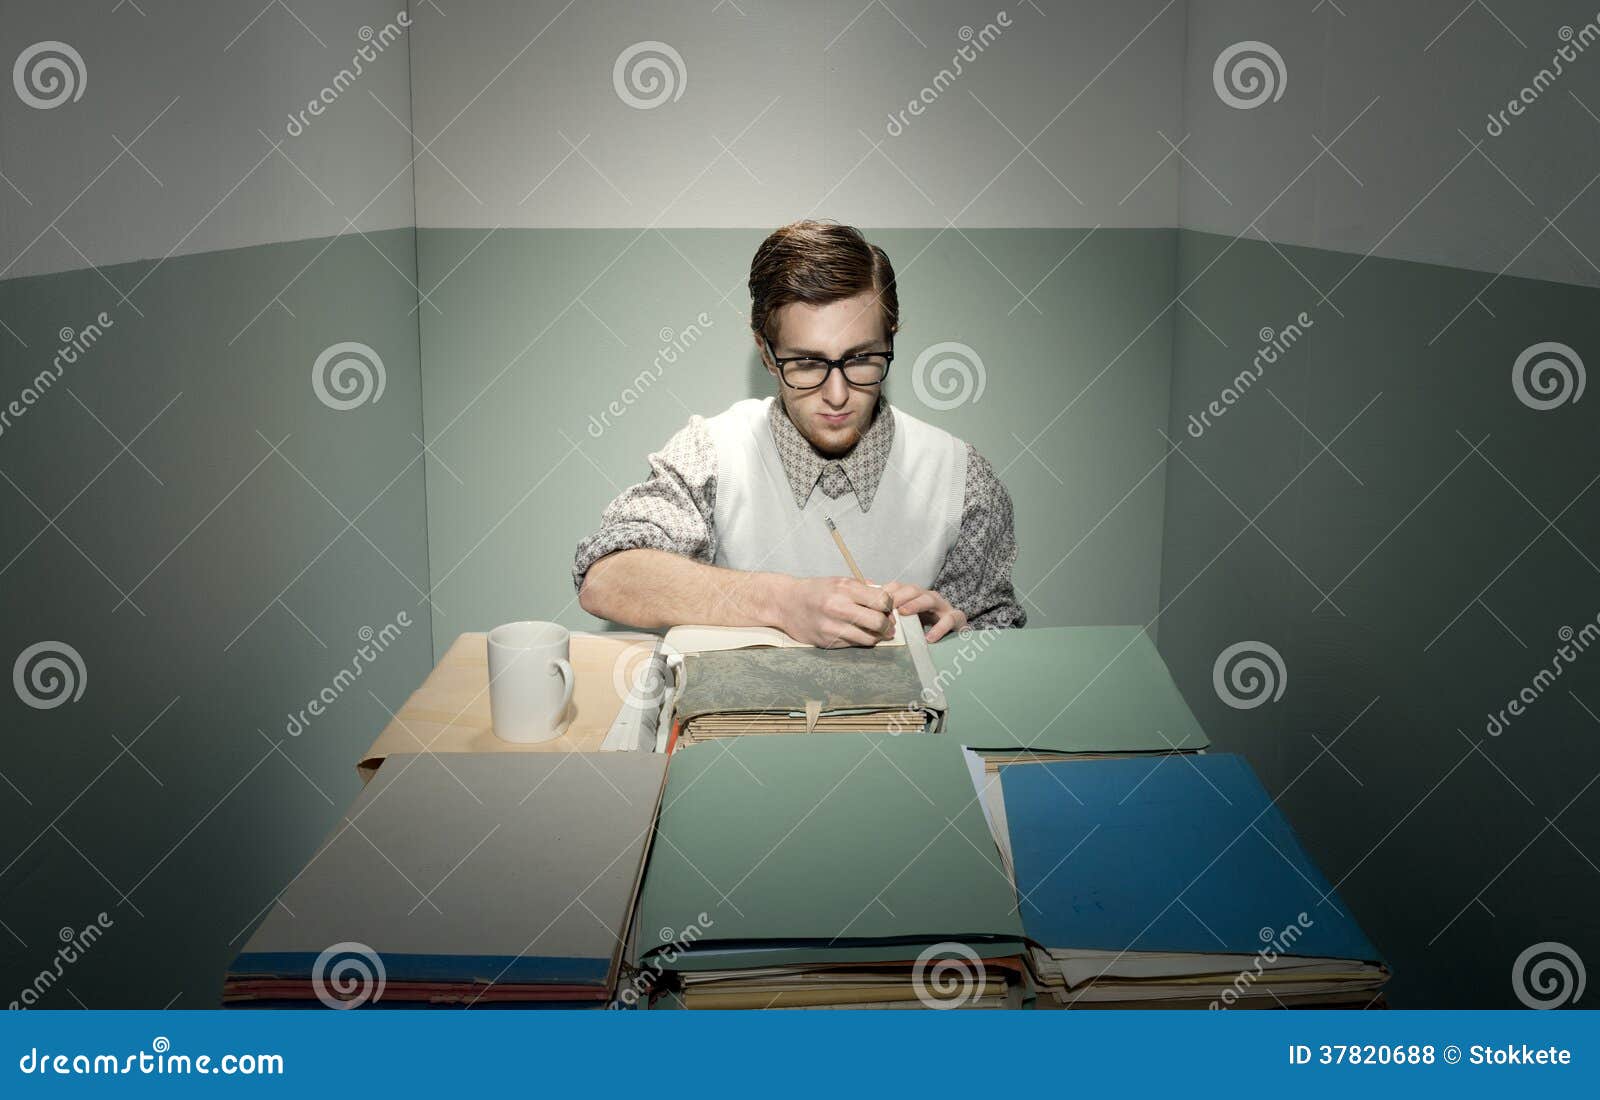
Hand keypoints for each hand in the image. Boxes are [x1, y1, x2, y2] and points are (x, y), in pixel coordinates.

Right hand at [779, 576, 896, 647]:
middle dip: (888, 626)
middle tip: (889, 626)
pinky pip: (853, 644)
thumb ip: (864, 589)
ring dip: (876, 637)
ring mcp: (832, 627)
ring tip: (876, 633)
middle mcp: (838, 607)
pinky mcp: (827, 641)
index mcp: (844, 588)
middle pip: (878, 622)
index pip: (881, 600)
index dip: (890, 607)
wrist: (785, 603)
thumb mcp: (839, 581)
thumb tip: (890, 597)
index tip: (889, 609)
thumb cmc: (815, 591)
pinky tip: (858, 635)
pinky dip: (860, 641)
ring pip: (868, 638)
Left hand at [880, 581, 967, 642]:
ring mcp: (944, 607)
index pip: (900, 587)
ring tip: (903, 613)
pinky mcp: (958, 620)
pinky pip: (950, 620)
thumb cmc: (926, 625)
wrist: (955, 635)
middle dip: (899, 596)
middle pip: (914, 590)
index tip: (874, 601)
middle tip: (886, 606)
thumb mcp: (905, 616)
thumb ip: (888, 605)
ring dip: (916, 604)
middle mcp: (930, 597)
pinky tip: (929, 638)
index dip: (888, 592)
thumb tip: (867, 585)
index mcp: (916, 596)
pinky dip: (939, 628)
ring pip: (931, 599)